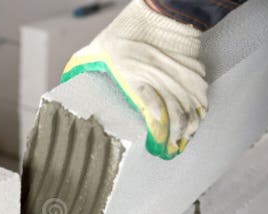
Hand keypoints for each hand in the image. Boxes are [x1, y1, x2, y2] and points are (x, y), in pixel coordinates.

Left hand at [62, 0, 206, 159]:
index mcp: (132, 75)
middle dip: (177, 133)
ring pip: (190, 103)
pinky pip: (199, 89)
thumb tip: (66, 78)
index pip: (152, 108)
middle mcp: (157, 75)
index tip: (159, 143)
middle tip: (173, 146)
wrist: (156, 13)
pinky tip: (199, 113)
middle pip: (175, 111)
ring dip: (191, 122)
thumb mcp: (96, 50)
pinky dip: (201, 103)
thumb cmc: (121, 32)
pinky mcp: (189, 65)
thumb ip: (82, 64)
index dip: (159, 129)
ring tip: (187, 135)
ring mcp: (175, 71)